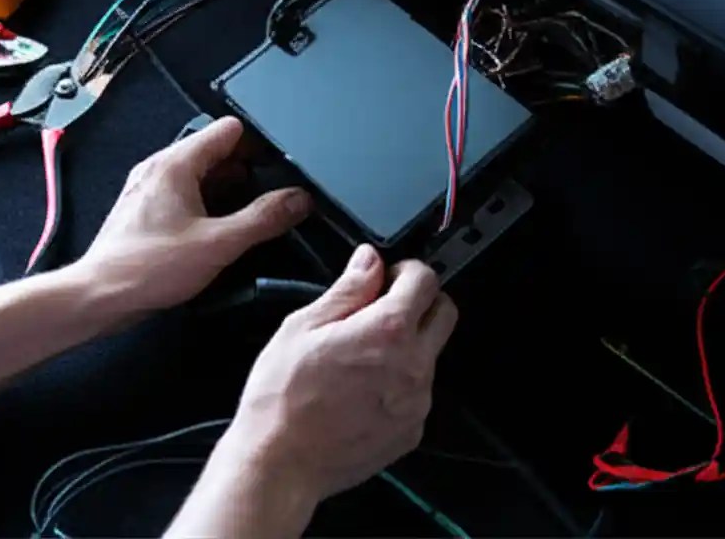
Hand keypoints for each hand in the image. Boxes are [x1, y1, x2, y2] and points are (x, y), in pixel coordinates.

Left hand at [72, 116, 311, 313]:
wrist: (101, 296)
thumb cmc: (146, 268)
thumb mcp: (220, 243)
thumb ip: (264, 219)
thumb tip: (296, 201)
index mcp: (176, 164)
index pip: (227, 130)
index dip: (258, 143)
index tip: (279, 164)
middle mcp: (159, 170)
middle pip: (214, 151)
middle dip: (246, 169)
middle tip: (271, 194)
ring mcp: (150, 189)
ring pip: (199, 175)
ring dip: (226, 190)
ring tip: (249, 216)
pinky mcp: (146, 212)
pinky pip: (184, 195)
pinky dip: (206, 205)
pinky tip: (219, 231)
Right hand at [215, 245, 457, 504]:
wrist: (279, 463)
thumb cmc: (282, 399)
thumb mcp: (302, 327)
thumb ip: (347, 289)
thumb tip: (369, 261)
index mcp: (388, 331)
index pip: (425, 279)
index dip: (405, 270)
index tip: (386, 276)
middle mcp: (413, 365)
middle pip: (444, 313)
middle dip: (420, 303)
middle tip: (383, 308)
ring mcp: (417, 401)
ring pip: (431, 354)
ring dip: (408, 345)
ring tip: (361, 357)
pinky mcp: (412, 430)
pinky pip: (418, 392)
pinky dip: (400, 382)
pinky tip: (362, 390)